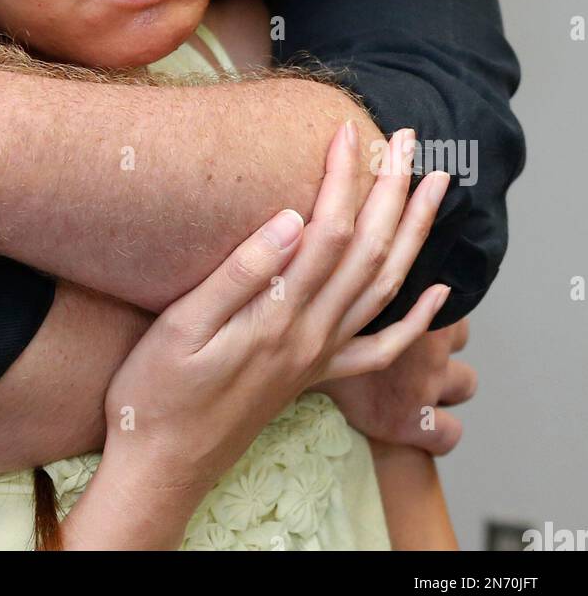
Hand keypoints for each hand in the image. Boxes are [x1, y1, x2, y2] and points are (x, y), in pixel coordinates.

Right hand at [95, 123, 450, 519]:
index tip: (348, 130)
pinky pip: (380, 349)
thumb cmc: (156, 393)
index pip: (329, 230)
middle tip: (408, 140)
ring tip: (435, 187)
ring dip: (415, 234)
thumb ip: (240, 273)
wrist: (160, 464)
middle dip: (393, 191)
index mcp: (278, 315)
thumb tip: (291, 218)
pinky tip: (438, 294)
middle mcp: (310, 336)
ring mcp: (318, 358)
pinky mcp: (314, 377)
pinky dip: (416, 321)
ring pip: (385, 289)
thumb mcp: (182, 327)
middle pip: (370, 252)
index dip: (343, 177)